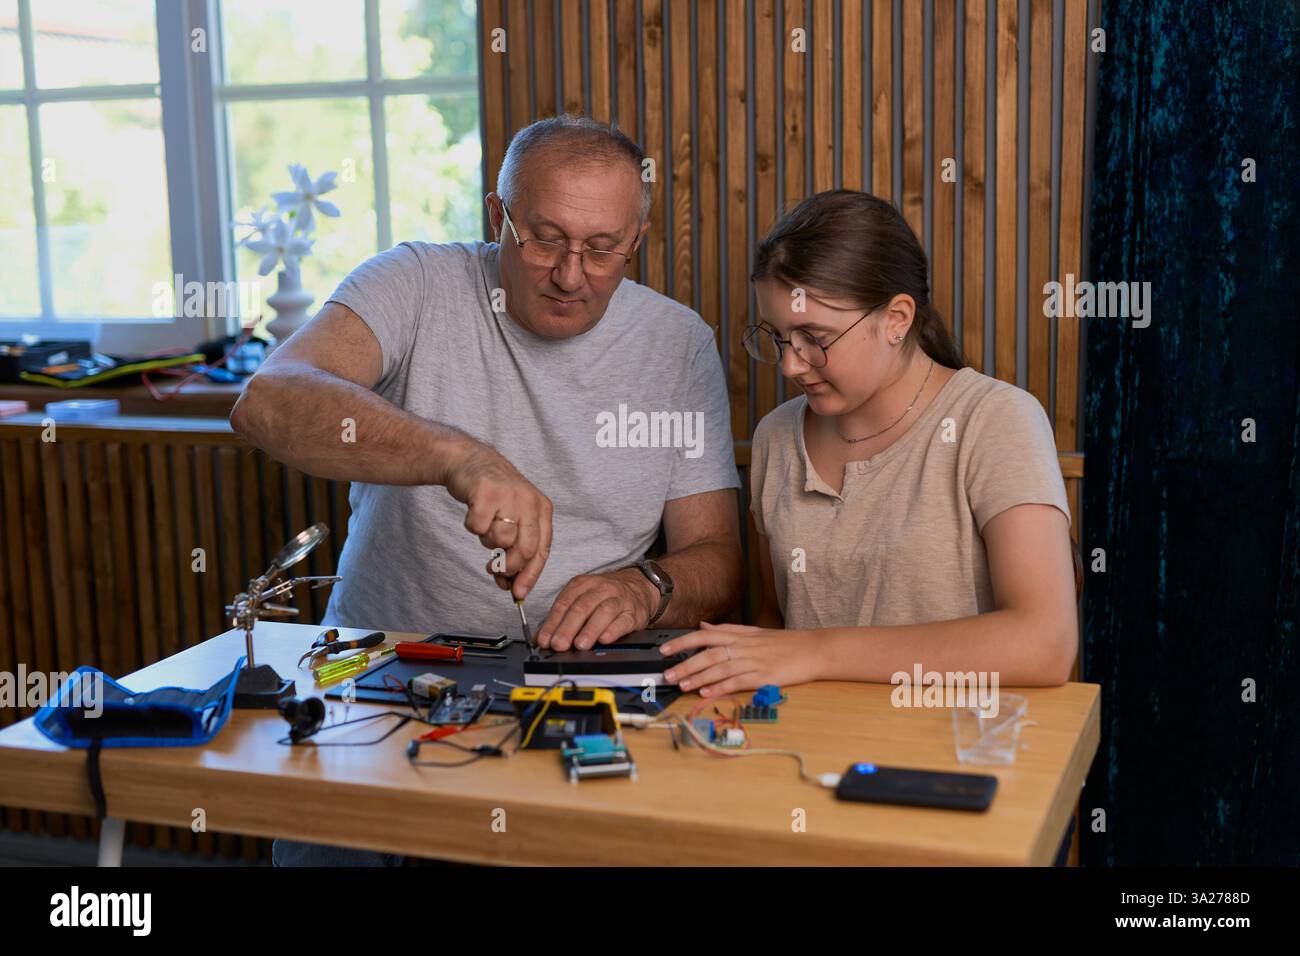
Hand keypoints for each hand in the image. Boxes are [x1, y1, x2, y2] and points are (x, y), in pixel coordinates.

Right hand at [442, 438, 552, 599]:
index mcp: (542, 509)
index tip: (519, 594)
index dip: (530, 576)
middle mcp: (529, 501)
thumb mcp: (514, 518)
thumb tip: (511, 586)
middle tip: (494, 568)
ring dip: (488, 541)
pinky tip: (474, 512)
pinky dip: (472, 526)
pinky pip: (478, 527)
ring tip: (486, 525)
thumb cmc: (494, 496)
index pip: (542, 551)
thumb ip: (515, 549)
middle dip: (509, 567)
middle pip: (525, 550)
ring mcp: (509, 495)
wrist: (470, 461)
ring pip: (500, 539)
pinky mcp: (486, 492)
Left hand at [536, 568, 658, 650]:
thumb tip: (542, 639)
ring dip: (590, 630)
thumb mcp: (582, 598)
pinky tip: (604, 639)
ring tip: (580, 645)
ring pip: (603, 612)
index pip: (564, 603)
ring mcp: (619, 600)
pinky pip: (623, 621)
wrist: (638, 586)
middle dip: (568, 628)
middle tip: (558, 645)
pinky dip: (613, 630)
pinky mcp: (634, 613)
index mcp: (583, 584)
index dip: (552, 622)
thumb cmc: (605, 596)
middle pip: (582, 607)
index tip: (544, 640)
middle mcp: (601, 589)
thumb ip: (562, 617)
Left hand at [659, 622, 823, 696]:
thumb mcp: (752, 632)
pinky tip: (707, 692)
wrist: (812, 649)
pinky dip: (721, 687)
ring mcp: (753, 661)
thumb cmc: (783, 642)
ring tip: (682, 685)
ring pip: (720, 667)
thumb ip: (725, 630)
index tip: (664, 650)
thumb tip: (703, 626)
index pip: (704, 635)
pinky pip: (737, 681)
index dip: (683, 642)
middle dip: (685, 663)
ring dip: (698, 677)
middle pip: (708, 653)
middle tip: (667, 674)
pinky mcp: (763, 676)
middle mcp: (743, 646)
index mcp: (739, 634)